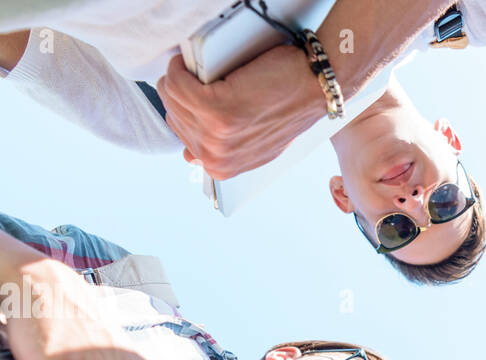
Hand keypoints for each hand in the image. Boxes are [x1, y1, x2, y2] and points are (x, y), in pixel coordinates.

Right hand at [157, 48, 328, 179]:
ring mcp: (214, 137)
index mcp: (221, 169)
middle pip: (172, 112)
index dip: (189, 106)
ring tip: (211, 74)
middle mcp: (214, 159)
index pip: (179, 132)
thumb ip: (222, 150)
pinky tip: (201, 64)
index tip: (204, 92)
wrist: (314, 87)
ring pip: (171, 95)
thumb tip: (189, 156)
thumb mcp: (253, 140)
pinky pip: (176, 82)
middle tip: (213, 81)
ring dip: (185, 77)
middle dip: (186, 91)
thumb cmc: (286, 103)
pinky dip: (183, 66)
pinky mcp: (215, 111)